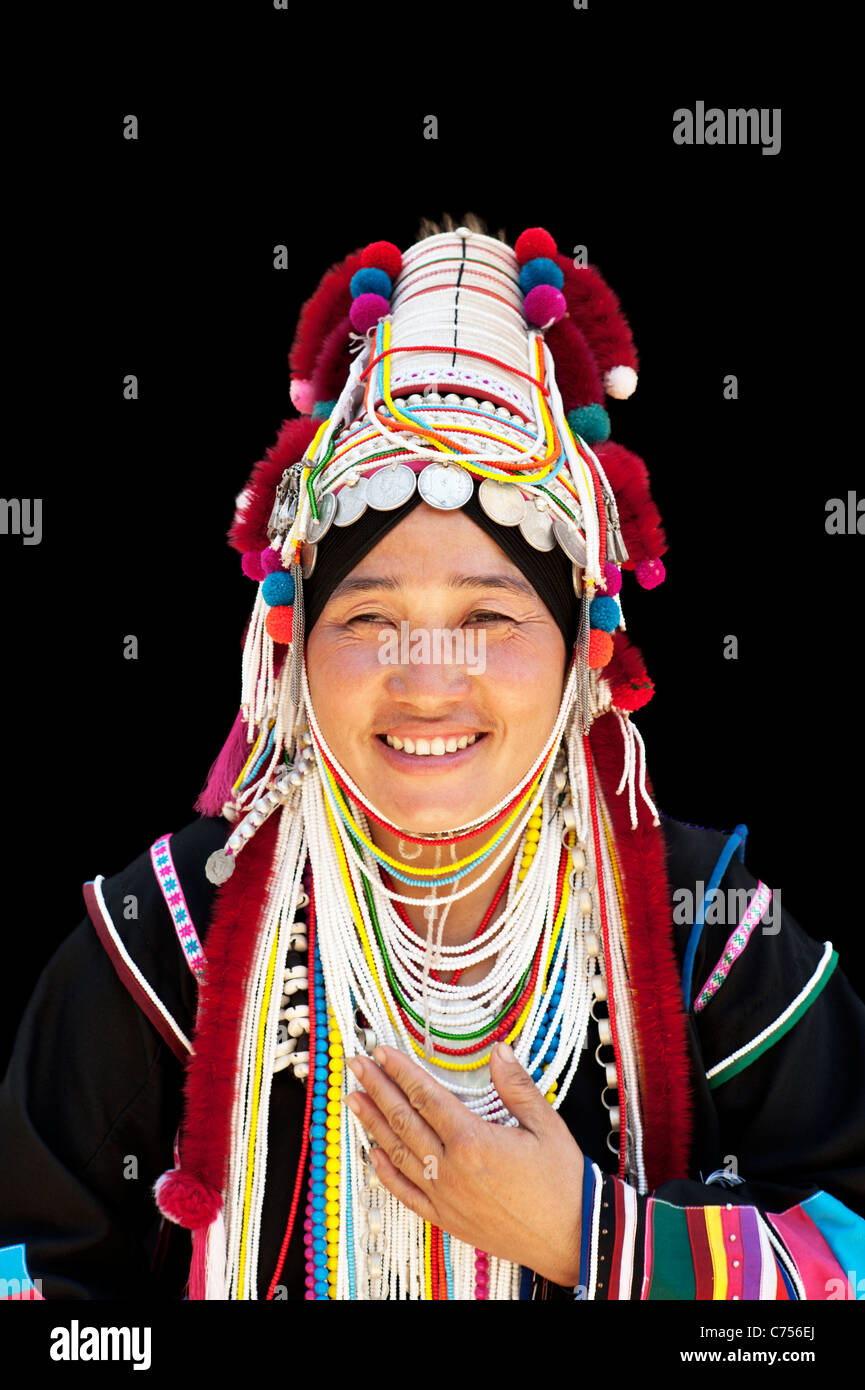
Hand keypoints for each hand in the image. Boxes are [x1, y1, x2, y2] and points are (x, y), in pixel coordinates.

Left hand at [345, 1040, 583, 1286]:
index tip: (380, 1051)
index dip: (400, 1070)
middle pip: (403, 1120)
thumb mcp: (547, 1125)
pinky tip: (374, 1154)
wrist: (571, 1238)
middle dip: (376, 1088)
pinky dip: (386, 1172)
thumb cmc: (562, 1182)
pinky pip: (406, 1192)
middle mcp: (451, 1168)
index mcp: (473, 1140)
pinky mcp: (447, 1218)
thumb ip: (517, 1086)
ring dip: (372, 1123)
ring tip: (353, 1100)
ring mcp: (444, 1195)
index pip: (425, 1096)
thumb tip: (499, 1051)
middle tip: (355, 1065)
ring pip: (398, 1152)